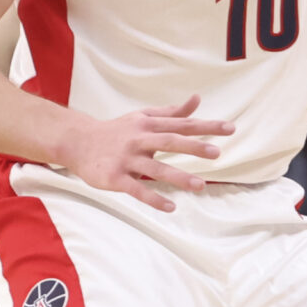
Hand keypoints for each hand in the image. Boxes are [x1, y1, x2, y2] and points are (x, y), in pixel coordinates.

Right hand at [61, 96, 233, 211]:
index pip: (182, 125)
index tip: (231, 128)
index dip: (206, 126)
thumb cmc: (117, 130)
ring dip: (178, 177)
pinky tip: (171, 207)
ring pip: (154, 168)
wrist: (76, 142)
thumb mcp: (144, 117)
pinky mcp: (114, 177)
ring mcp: (126, 159)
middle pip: (169, 141)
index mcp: (149, 125)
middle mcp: (139, 140)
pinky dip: (153, 198)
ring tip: (201, 186)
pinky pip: (136, 189)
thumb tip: (198, 99)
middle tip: (217, 153)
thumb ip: (173, 112)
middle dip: (193, 146)